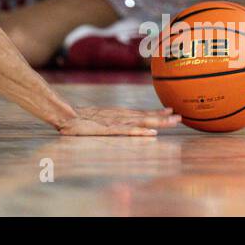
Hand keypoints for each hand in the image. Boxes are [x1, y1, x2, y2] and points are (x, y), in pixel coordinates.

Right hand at [57, 106, 180, 136]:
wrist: (64, 115)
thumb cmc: (76, 118)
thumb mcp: (94, 120)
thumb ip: (104, 121)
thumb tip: (110, 124)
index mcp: (118, 114)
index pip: (141, 113)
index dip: (157, 113)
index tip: (171, 111)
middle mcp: (119, 117)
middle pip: (145, 116)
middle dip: (163, 117)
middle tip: (180, 116)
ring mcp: (115, 122)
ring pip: (141, 122)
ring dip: (158, 122)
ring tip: (173, 121)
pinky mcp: (108, 129)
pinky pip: (128, 131)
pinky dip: (141, 132)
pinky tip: (151, 133)